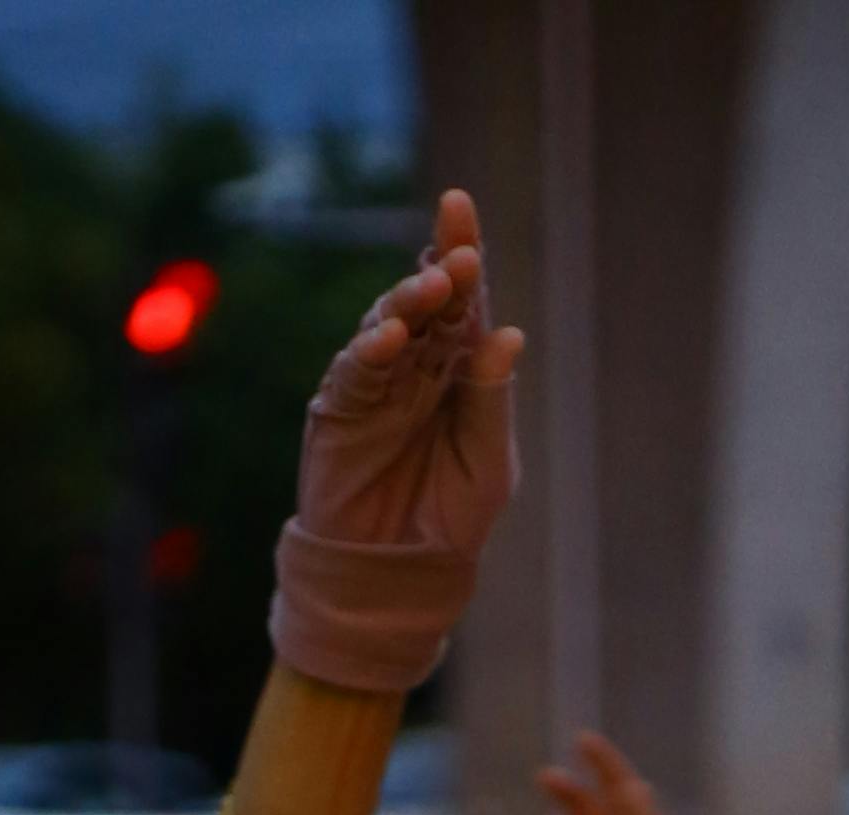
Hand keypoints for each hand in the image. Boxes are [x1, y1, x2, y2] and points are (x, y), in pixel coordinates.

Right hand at [269, 184, 525, 697]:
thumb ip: (493, 400)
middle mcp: (416, 364)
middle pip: (426, 300)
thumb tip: (509, 334)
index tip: (460, 206)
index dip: (462, 253)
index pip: (462, 303)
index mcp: (457, 370)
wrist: (400, 574)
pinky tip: (392, 338)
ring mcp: (376, 383)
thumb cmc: (451, 518)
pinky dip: (372, 351)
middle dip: (439, 267)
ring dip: (409, 303)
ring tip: (433, 287)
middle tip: (458, 250)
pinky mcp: (340, 408)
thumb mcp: (488, 463)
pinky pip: (355, 371)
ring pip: (389, 324)